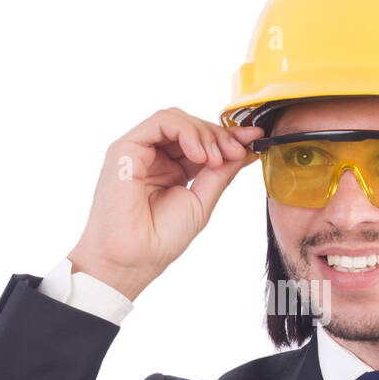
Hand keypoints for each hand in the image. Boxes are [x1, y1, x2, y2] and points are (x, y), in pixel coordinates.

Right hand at [67, 107, 263, 300]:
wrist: (133, 259)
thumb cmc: (159, 239)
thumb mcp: (202, 201)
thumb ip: (221, 173)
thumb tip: (247, 150)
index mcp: (171, 170)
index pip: (201, 142)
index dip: (228, 138)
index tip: (253, 140)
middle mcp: (154, 157)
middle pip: (191, 127)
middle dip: (219, 136)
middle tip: (236, 152)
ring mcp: (139, 151)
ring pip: (177, 120)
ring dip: (204, 134)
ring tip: (215, 159)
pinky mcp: (126, 148)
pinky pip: (161, 122)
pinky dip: (186, 131)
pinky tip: (199, 153)